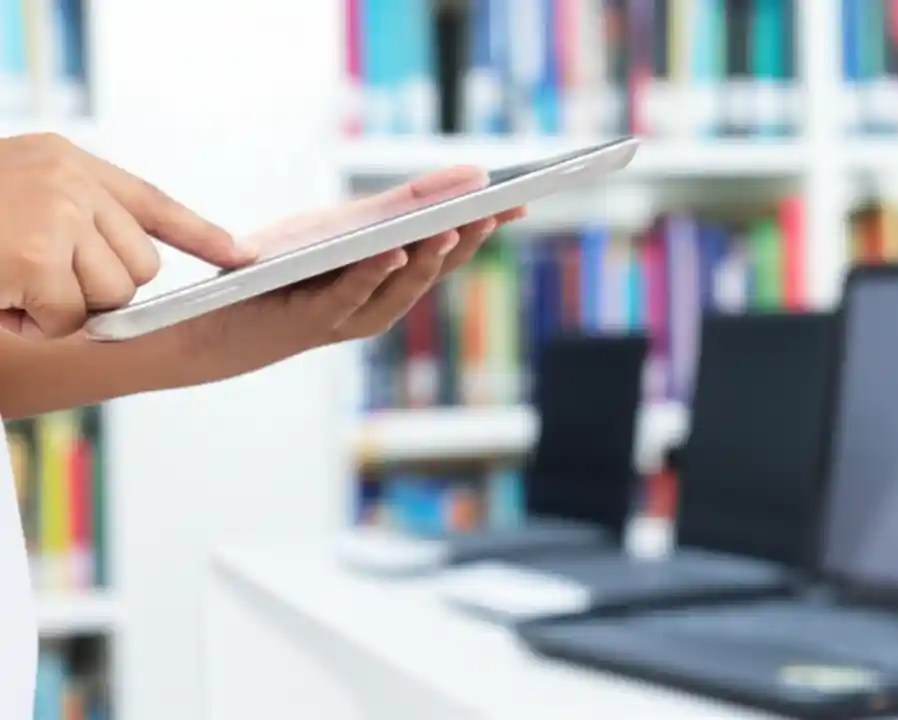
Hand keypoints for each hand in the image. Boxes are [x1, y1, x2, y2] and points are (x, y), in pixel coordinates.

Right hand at [0, 133, 253, 338]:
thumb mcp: (9, 191)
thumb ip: (70, 215)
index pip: (152, 202)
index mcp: (63, 160)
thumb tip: (118, 269)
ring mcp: (57, 213)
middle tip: (31, 277)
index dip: (201, 235)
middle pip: (142, 264)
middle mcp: (69, 180)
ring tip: (8, 283)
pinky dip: (32, 324)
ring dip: (60, 309)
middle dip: (94, 288)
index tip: (243, 254)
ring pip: (114, 295)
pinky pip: (68, 318)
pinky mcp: (38, 256)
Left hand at [150, 167, 525, 385]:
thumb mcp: (332, 231)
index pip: (445, 250)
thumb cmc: (270, 274)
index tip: (520, 199)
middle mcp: (372, 306)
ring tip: (450, 230)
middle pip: (430, 272)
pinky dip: (370, 275)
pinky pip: (345, 297)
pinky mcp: (304, 323)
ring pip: (396, 292)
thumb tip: (445, 180)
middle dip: (465, 242)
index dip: (481, 227)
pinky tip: (390, 250)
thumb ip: (386, 213)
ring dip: (424, 262)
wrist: (202, 324)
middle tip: (496, 210)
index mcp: (384, 283)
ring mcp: (342, 318)